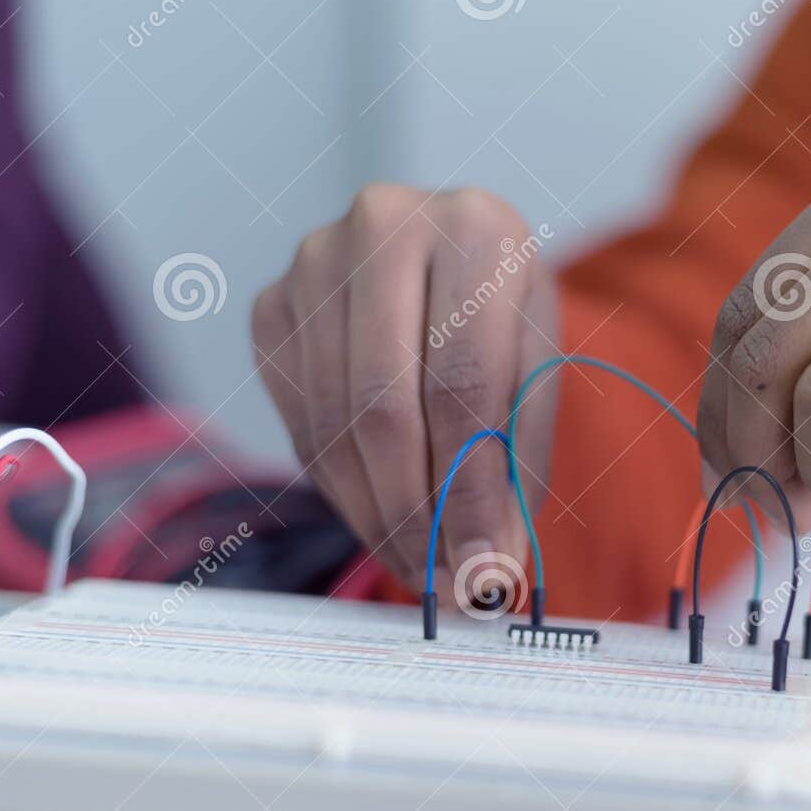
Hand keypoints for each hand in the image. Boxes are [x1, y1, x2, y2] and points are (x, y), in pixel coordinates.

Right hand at [252, 185, 557, 594]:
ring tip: (421, 567)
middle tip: (446, 585)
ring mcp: (314, 261)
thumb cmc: (503, 316)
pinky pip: (301, 423)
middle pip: (386, 407)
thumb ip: (518, 461)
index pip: (464, 381)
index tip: (485, 566)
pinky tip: (381, 519)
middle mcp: (385, 225)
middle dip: (417, 515)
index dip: (471, 487)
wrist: (447, 259)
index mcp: (476, 228)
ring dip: (377, 516)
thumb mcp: (537, 368)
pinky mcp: (273, 304)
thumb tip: (492, 564)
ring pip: (336, 423)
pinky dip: (342, 489)